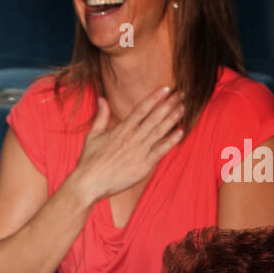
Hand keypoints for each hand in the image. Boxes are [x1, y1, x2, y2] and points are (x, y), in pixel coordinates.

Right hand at [71, 86, 184, 204]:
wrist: (89, 183)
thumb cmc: (89, 160)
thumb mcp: (92, 135)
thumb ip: (101, 116)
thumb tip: (102, 99)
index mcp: (121, 129)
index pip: (141, 109)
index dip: (155, 97)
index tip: (166, 89)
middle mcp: (132, 138)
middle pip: (155, 117)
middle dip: (169, 104)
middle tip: (182, 94)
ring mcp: (139, 152)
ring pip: (161, 131)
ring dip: (173, 118)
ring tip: (184, 107)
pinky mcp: (144, 166)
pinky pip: (161, 150)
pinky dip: (172, 140)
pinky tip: (181, 131)